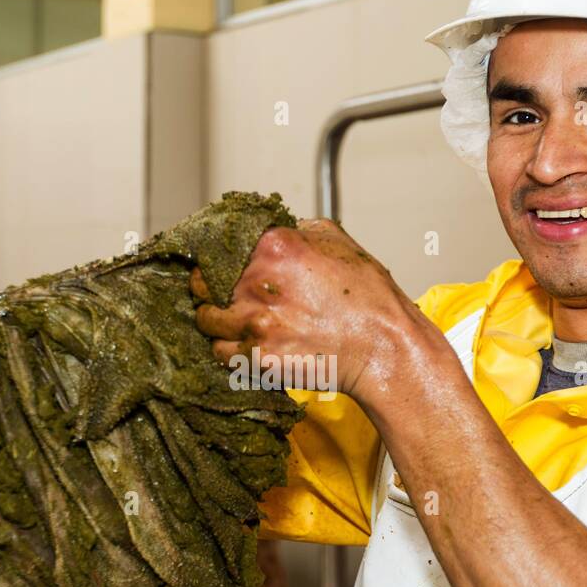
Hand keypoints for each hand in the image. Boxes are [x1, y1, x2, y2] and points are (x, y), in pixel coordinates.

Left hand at [189, 218, 432, 406]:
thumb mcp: (339, 243)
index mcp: (274, 247)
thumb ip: (299, 231)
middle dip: (210, 290)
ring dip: (218, 323)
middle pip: (203, 284)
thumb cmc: (369, 300)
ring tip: (240, 324)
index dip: (217, 259)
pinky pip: (221, 353)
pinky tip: (249, 346)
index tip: (219, 268)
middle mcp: (257, 282)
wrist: (383, 348)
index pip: (219, 246)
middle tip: (224, 298)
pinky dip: (229, 351)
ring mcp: (254, 322)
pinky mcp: (256, 357)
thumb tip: (279, 229)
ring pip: (207, 321)